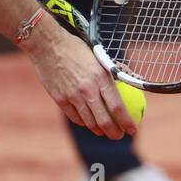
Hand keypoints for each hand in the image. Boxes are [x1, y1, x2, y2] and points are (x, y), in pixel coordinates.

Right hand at [23, 22, 135, 139]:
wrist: (48, 45)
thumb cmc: (75, 49)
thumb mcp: (97, 58)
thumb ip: (108, 75)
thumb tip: (124, 85)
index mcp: (101, 77)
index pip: (118, 107)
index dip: (127, 122)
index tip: (133, 129)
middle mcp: (88, 89)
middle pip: (104, 120)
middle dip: (115, 133)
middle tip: (119, 135)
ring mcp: (72, 96)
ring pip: (89, 122)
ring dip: (99, 130)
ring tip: (103, 131)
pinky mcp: (60, 99)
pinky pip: (75, 117)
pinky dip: (83, 122)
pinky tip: (87, 122)